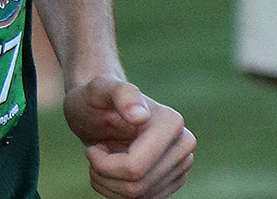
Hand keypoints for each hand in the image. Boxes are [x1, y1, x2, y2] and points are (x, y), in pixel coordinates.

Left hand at [64, 76, 195, 198]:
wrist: (99, 111)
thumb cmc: (94, 99)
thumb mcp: (98, 90)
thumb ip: (119, 93)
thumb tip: (140, 115)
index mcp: (171, 123)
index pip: (135, 167)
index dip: (104, 165)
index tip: (92, 148)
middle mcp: (184, 145)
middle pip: (138, 186)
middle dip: (106, 176)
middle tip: (94, 155)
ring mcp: (181, 165)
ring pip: (139, 197)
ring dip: (110, 185)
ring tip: (100, 162)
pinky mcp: (173, 181)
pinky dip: (118, 192)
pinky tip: (110, 172)